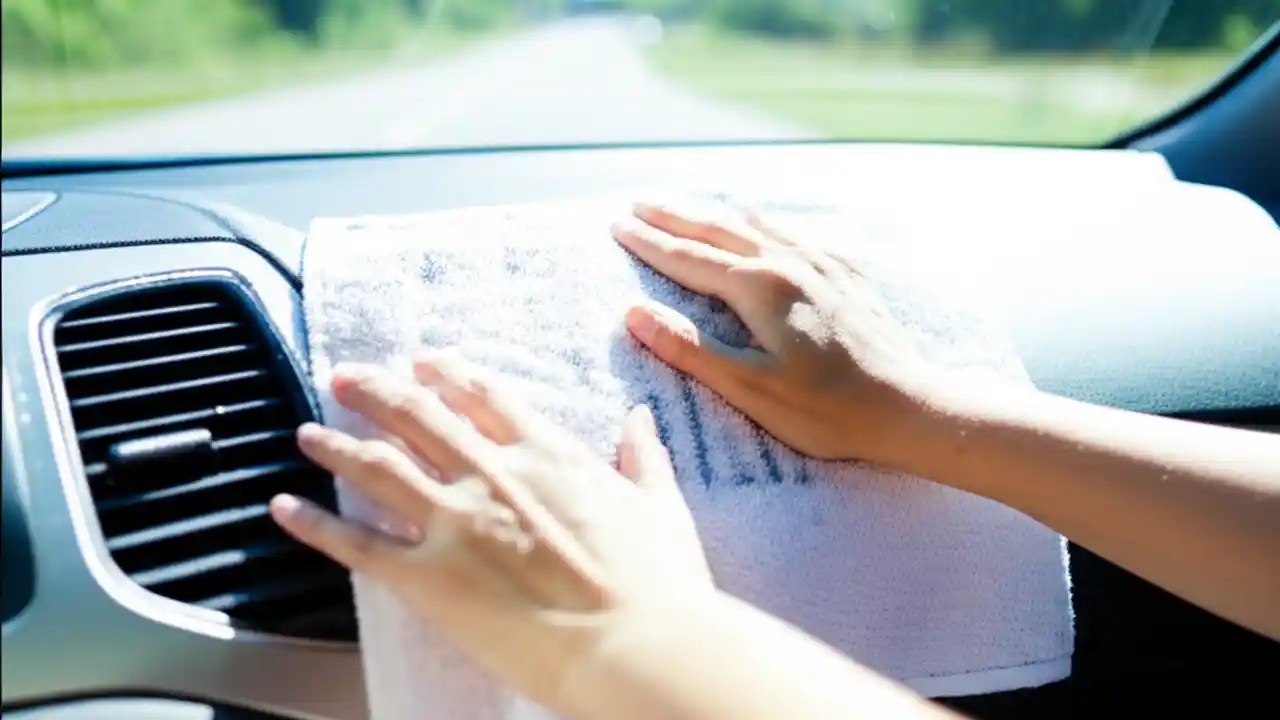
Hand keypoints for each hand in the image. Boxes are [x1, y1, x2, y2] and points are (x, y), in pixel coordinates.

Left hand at [269, 354, 711, 712]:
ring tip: (306, 430)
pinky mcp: (429, 577)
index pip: (487, 397)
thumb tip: (640, 420)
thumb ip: (644, 459)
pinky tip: (284, 507)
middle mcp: (495, 474)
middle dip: (377, 391)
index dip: (449, 375)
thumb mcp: (661, 508)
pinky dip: (314, 523)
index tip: (424, 361)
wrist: (639, 646)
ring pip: (378, 466)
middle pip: (420, 417)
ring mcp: (457, 521)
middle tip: (347, 376)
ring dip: (336, 443)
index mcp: (551, 455)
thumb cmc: (659, 588)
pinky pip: (356, 543)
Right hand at [612, 201, 946, 462]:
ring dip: (717, 215)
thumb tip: (634, 313)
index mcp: (759, 288)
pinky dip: (764, 222)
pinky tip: (765, 224)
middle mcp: (789, 262)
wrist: (908, 406)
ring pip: (758, 224)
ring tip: (691, 210)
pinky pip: (795, 231)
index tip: (617, 226)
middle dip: (675, 217)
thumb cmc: (826, 411)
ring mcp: (823, 263)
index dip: (649, 243)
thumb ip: (690, 349)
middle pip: (719, 230)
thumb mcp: (749, 390)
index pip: (688, 258)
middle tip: (639, 205)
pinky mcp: (848, 272)